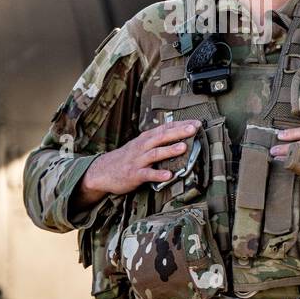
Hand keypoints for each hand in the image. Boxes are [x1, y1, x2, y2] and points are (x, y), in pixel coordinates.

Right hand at [75, 121, 199, 202]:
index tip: (196, 122)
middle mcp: (142, 147)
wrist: (102, 171)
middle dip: (178, 132)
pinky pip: (147, 174)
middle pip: (162, 136)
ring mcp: (138, 160)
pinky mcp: (134, 174)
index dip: (181, 124)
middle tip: (194, 129)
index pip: (165, 128)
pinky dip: (158, 174)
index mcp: (146, 138)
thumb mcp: (140, 145)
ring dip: (169, 150)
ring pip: (155, 153)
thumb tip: (178, 135)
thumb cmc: (126, 158)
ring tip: (183, 147)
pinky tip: (169, 175)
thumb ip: (156, 140)